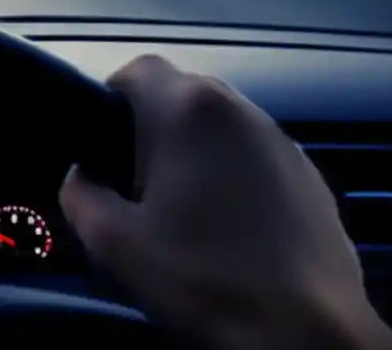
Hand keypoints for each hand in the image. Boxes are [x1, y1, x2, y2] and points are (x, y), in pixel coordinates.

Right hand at [60, 55, 391, 349]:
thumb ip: (79, 193)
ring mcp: (284, 141)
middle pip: (181, 94)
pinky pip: (257, 158)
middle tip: (137, 184)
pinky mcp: (312, 176)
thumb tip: (82, 177)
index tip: (104, 146)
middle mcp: (240, 110)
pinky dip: (236, 177)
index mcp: (187, 109)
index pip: (136, 68)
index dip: (111, 99)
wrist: (304, 329)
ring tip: (185, 209)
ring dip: (197, 152)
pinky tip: (230, 228)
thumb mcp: (112, 242)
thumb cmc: (201, 276)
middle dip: (154, 128)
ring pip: (222, 127)